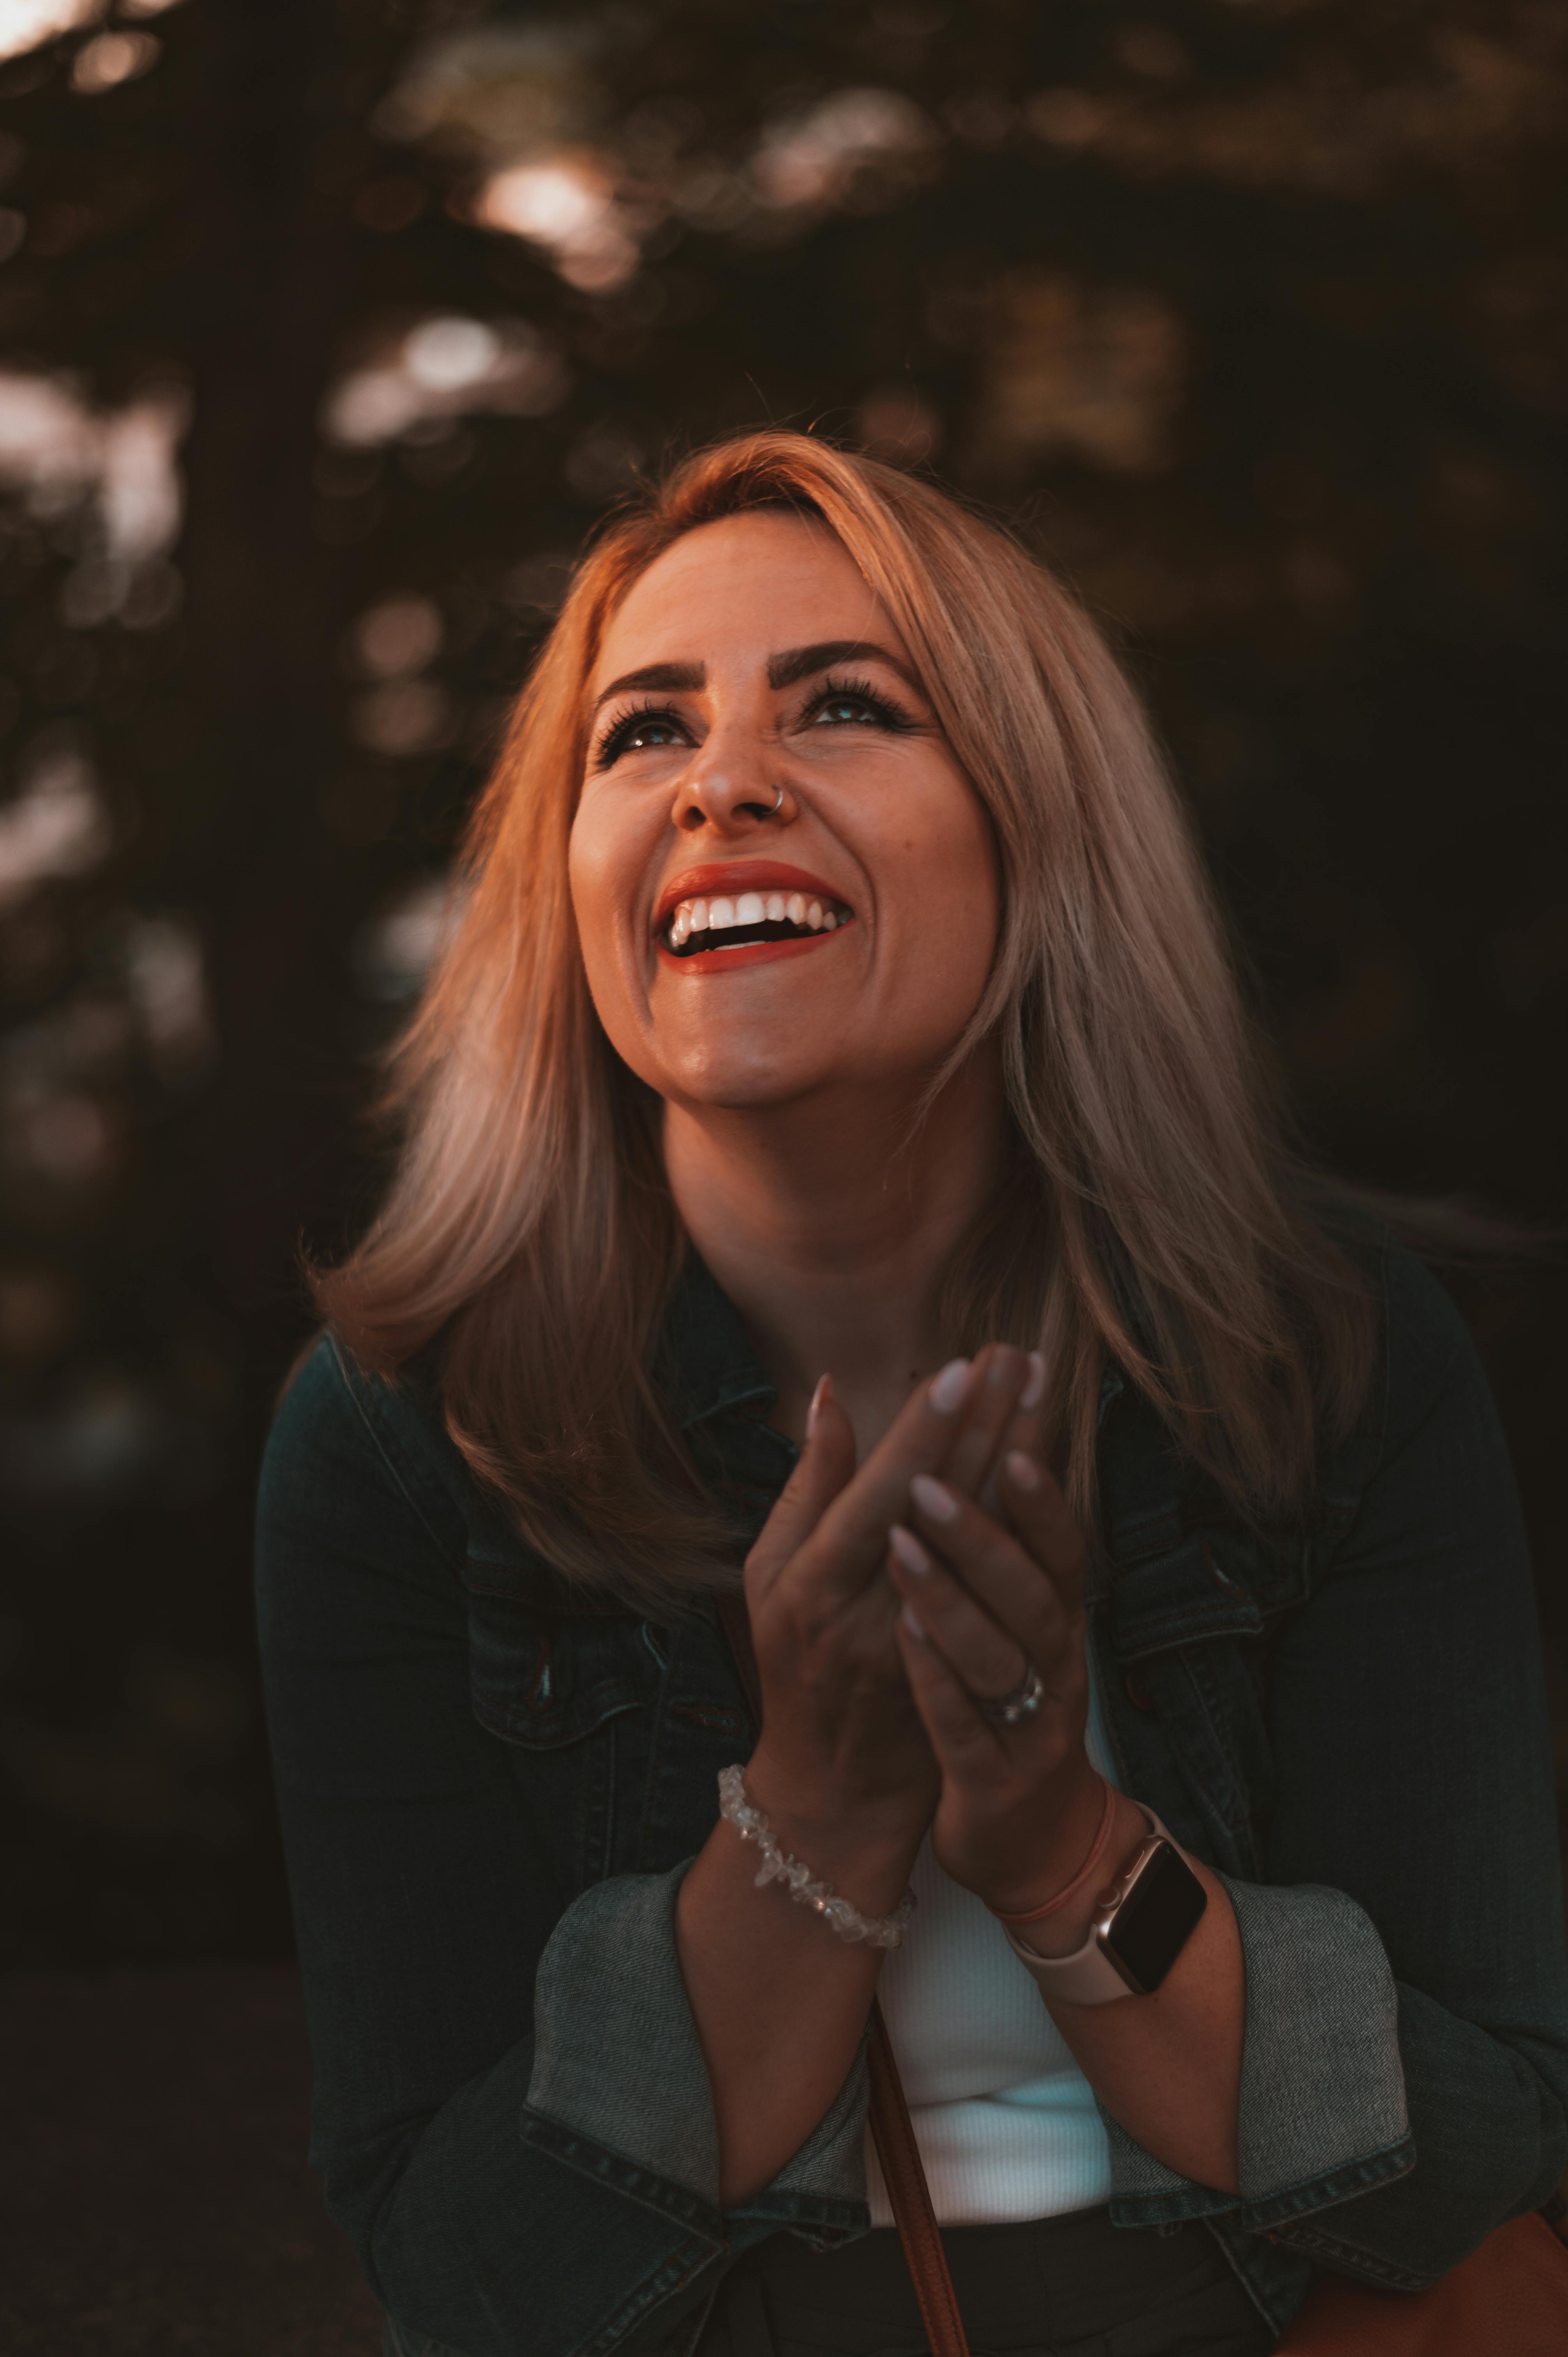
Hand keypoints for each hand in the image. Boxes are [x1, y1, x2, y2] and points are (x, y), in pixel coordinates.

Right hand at [741, 1346, 1045, 1877]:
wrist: (837, 1787)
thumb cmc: (792, 1662)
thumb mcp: (769, 1576)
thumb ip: (807, 1487)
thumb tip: (828, 1393)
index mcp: (817, 1583)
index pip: (882, 1494)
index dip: (926, 1432)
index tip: (963, 1367)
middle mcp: (875, 1609)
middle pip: (944, 1503)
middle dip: (985, 1422)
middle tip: (1019, 1354)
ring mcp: (930, 1640)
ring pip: (986, 1539)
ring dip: (1016, 1455)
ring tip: (1040, 1386)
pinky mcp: (971, 1662)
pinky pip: (1008, 1584)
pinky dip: (1028, 1519)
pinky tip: (1046, 1464)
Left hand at [886, 1447, 1105, 1916]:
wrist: (1034, 1844)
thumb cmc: (1011, 1708)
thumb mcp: (1012, 1621)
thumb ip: (997, 1539)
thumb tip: (982, 1442)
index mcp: (1054, 1616)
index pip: (1055, 1536)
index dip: (1036, 1478)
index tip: (1013, 1416)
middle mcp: (1054, 1662)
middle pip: (1033, 1587)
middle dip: (986, 1529)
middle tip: (933, 1478)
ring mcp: (1030, 1724)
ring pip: (1000, 1655)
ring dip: (952, 1599)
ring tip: (903, 1542)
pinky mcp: (995, 1781)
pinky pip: (966, 1726)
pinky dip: (938, 1679)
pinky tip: (905, 1637)